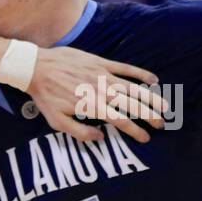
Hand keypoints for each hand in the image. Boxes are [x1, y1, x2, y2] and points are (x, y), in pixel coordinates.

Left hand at [26, 47, 168, 143]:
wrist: (36, 67)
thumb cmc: (45, 97)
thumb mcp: (56, 121)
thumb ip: (79, 132)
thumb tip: (101, 138)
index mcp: (92, 106)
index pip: (121, 121)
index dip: (135, 131)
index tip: (145, 138)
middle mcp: (102, 91)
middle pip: (133, 105)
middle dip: (150, 115)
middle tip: (162, 124)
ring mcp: (103, 75)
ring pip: (134, 87)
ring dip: (152, 98)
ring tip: (165, 107)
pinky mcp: (101, 62)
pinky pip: (126, 68)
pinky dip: (141, 74)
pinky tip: (154, 80)